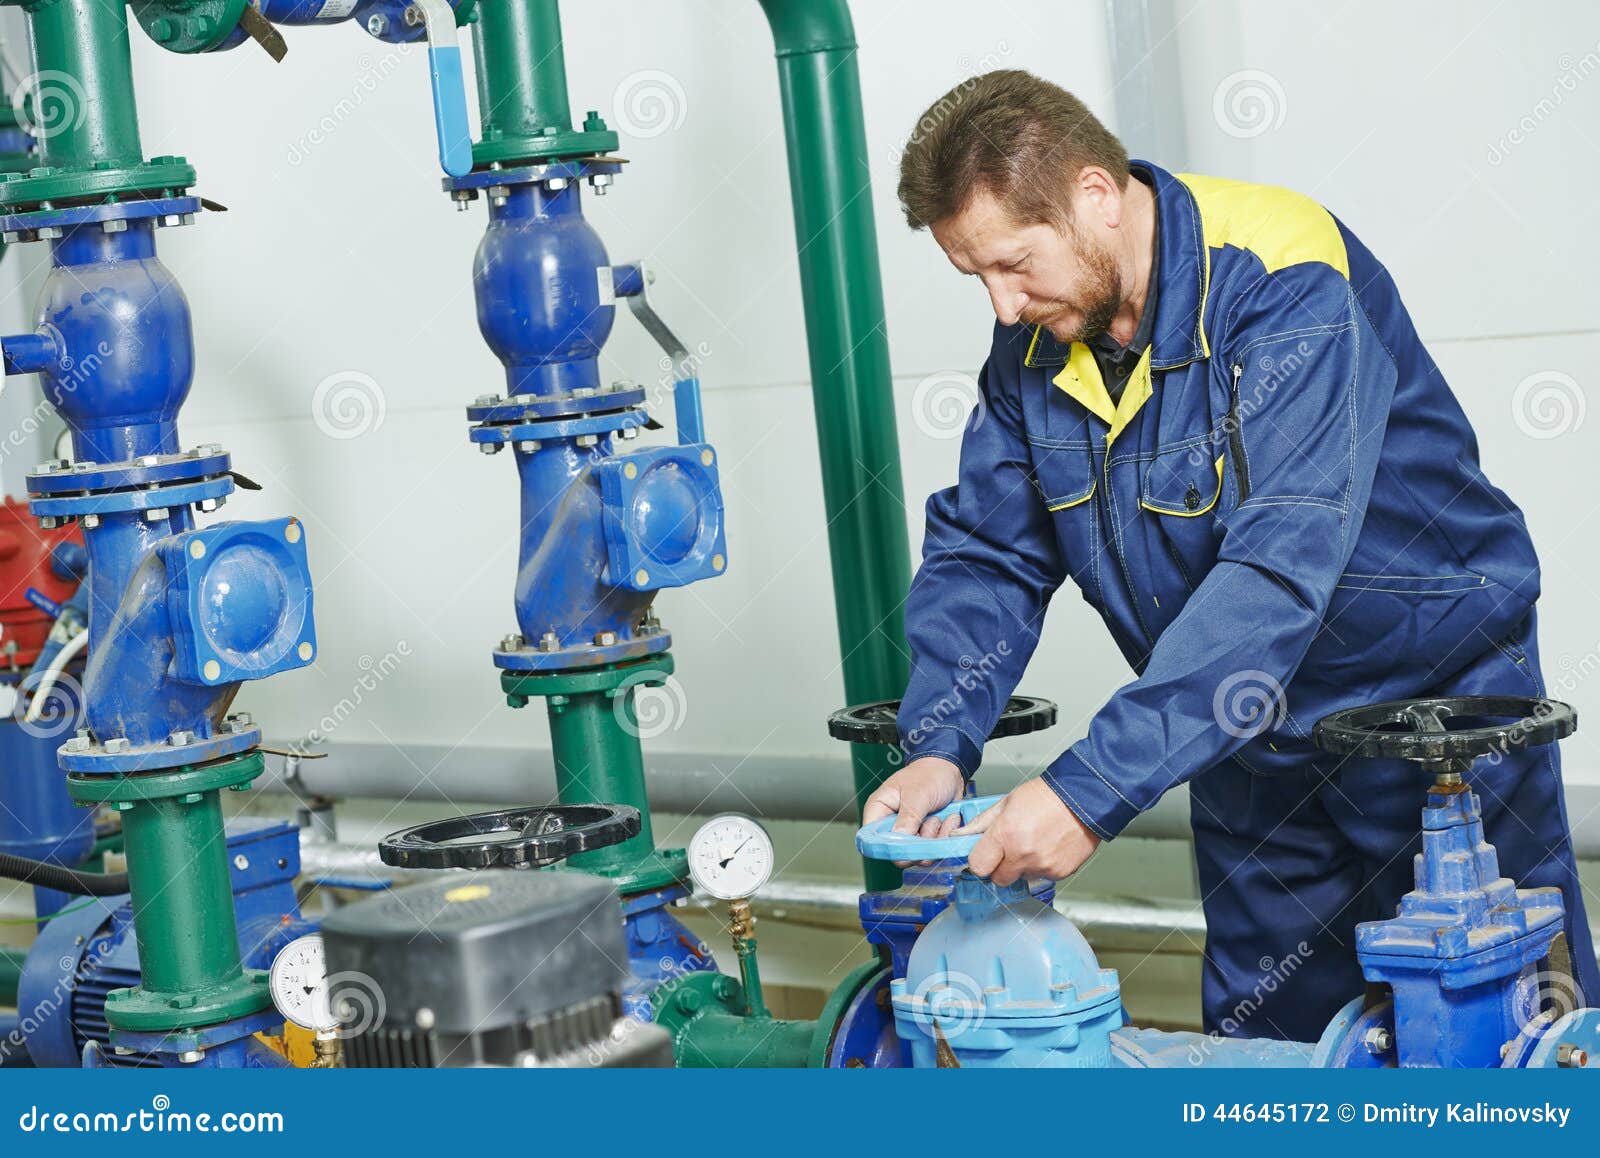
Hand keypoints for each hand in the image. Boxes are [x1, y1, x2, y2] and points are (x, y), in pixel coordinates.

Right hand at [862, 757, 965, 864]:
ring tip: (940, 817)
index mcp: (879, 811)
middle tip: (932, 822)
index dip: (886, 847)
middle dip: (918, 843)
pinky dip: (944, 837)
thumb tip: (899, 841)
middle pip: (897, 852)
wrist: (949, 771)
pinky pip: (933, 850)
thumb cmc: (928, 775)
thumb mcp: (917, 794)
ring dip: (934, 839)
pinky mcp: (925, 837)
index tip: (908, 843)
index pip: (871, 839)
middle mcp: (891, 826)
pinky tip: (949, 819)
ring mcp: (909, 833)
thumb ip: (908, 818)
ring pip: (918, 854)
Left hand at [956, 777, 1100, 885]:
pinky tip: (1048, 846)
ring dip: (1022, 866)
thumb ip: (982, 823)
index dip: (980, 861)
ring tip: (1034, 842)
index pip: (978, 866)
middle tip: (1009, 849)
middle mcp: (1023, 854)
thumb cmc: (1046, 796)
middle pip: (998, 879)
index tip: (985, 854)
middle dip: (1000, 867)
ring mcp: (1042, 866)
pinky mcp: (1060, 873)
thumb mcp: (1006, 802)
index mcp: (1005, 835)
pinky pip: (1042, 877)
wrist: (1083, 798)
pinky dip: (1042, 866)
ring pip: (1021, 878)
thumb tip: (961, 835)